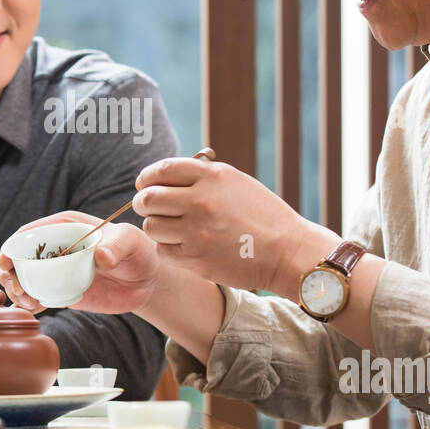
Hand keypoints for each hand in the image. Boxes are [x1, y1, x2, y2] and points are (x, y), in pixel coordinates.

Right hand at [0, 211, 164, 315]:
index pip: (29, 233)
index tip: (7, 263)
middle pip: (19, 257)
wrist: (146, 280)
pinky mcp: (62, 291)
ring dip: (18, 291)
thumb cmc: (138, 251)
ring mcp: (57, 270)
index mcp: (65, 227)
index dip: (13, 247)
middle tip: (19, 290)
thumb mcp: (130, 242)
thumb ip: (115, 247)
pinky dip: (30, 304)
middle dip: (10, 273)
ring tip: (30, 304)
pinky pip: (38, 297)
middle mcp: (56, 247)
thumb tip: (101, 257)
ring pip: (24, 279)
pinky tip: (35, 309)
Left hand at [133, 156, 335, 293]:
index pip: (162, 169)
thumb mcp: (236, 182)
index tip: (144, 184)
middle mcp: (201, 201)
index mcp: (212, 176)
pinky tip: (185, 246)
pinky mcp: (195, 259)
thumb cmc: (262, 215)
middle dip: (143, 202)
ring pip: (151, 226)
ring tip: (172, 229)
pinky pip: (164, 250)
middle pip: (148, 198)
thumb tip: (164, 176)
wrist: (287, 250)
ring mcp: (197, 232)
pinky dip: (169, 248)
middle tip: (148, 207)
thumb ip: (202, 176)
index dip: (147, 177)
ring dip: (156, 227)